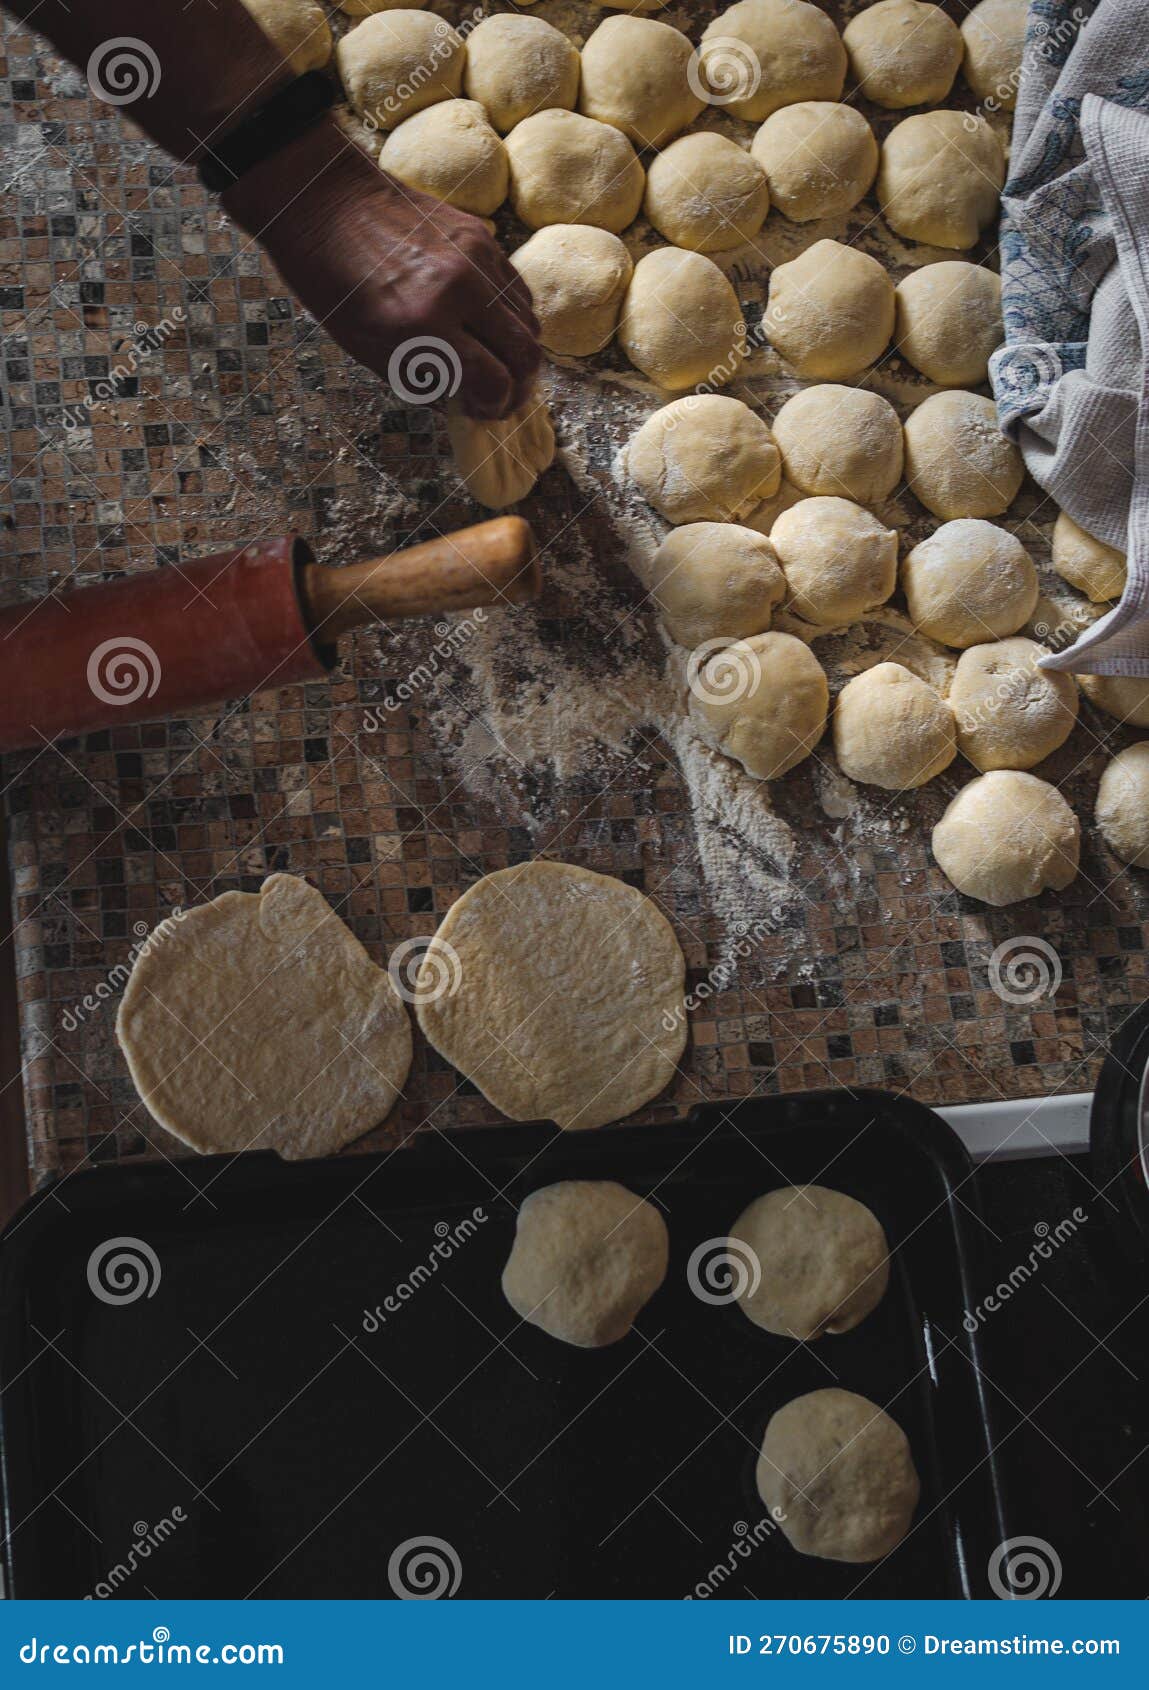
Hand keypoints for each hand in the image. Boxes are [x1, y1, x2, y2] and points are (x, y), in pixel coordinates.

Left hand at [223, 115, 540, 419]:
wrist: (325, 202)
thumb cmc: (333, 282)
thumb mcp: (366, 347)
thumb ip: (422, 376)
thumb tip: (464, 395)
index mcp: (422, 323)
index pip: (494, 381)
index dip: (493, 407)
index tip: (480, 411)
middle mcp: (459, 288)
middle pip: (526, 354)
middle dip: (519, 388)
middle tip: (500, 398)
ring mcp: (476, 256)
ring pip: (528, 321)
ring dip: (517, 351)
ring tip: (493, 360)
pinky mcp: (480, 235)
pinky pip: (516, 289)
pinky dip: (511, 317)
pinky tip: (487, 325)